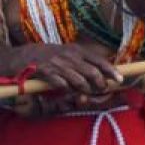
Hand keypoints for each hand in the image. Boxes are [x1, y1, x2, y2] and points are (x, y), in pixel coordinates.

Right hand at [2, 43, 120, 96]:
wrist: (24, 55)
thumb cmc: (51, 55)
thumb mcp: (69, 53)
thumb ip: (84, 61)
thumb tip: (103, 72)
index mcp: (78, 50)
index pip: (99, 61)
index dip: (111, 71)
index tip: (120, 80)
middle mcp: (70, 56)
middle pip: (92, 72)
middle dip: (100, 84)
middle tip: (102, 90)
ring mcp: (58, 64)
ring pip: (79, 80)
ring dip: (85, 90)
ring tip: (86, 94)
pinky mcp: (45, 72)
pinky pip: (61, 84)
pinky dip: (68, 90)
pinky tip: (68, 92)